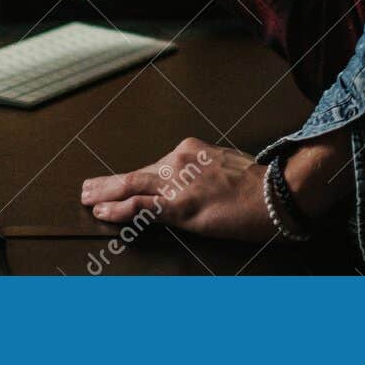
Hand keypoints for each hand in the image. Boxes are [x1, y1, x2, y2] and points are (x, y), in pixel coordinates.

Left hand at [81, 139, 273, 241]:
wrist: (277, 192)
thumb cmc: (259, 184)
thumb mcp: (227, 168)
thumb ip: (205, 173)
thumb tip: (197, 185)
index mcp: (191, 151)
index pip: (154, 167)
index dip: (133, 179)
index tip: (119, 184)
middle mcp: (179, 162)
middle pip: (136, 172)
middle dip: (108, 182)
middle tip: (88, 188)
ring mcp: (178, 183)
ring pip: (131, 185)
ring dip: (105, 193)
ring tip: (88, 200)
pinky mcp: (181, 206)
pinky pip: (141, 207)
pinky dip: (119, 210)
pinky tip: (104, 213)